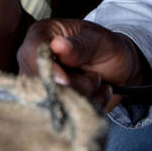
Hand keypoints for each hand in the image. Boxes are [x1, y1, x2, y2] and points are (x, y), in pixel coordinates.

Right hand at [18, 18, 141, 110]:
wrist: (119, 69)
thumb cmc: (105, 47)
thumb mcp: (98, 40)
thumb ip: (79, 45)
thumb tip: (58, 46)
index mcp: (41, 36)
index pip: (32, 55)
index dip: (48, 71)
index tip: (66, 80)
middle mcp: (32, 61)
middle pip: (40, 84)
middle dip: (74, 86)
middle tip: (95, 77)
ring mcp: (38, 84)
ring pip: (54, 102)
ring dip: (83, 97)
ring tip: (96, 83)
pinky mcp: (49, 104)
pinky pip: (64, 114)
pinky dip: (86, 108)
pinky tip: (97, 96)